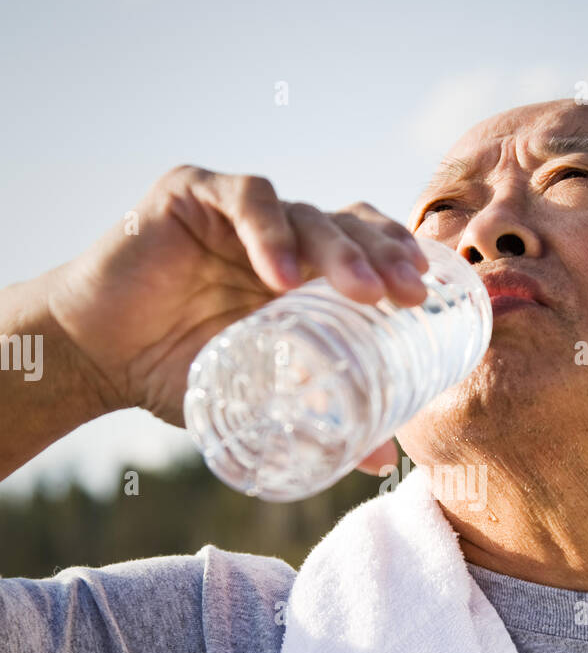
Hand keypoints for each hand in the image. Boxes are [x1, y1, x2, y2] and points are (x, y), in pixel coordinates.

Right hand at [50, 167, 428, 474]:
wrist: (95, 359)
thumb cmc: (177, 372)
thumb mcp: (258, 398)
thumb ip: (317, 415)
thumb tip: (383, 460)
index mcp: (302, 270)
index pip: (366, 247)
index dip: (399, 261)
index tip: (427, 298)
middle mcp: (277, 233)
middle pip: (347, 227)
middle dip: (383, 258)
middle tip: (407, 296)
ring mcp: (236, 208)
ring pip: (305, 212)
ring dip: (339, 251)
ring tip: (362, 294)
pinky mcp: (192, 192)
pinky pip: (244, 199)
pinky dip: (268, 232)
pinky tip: (281, 276)